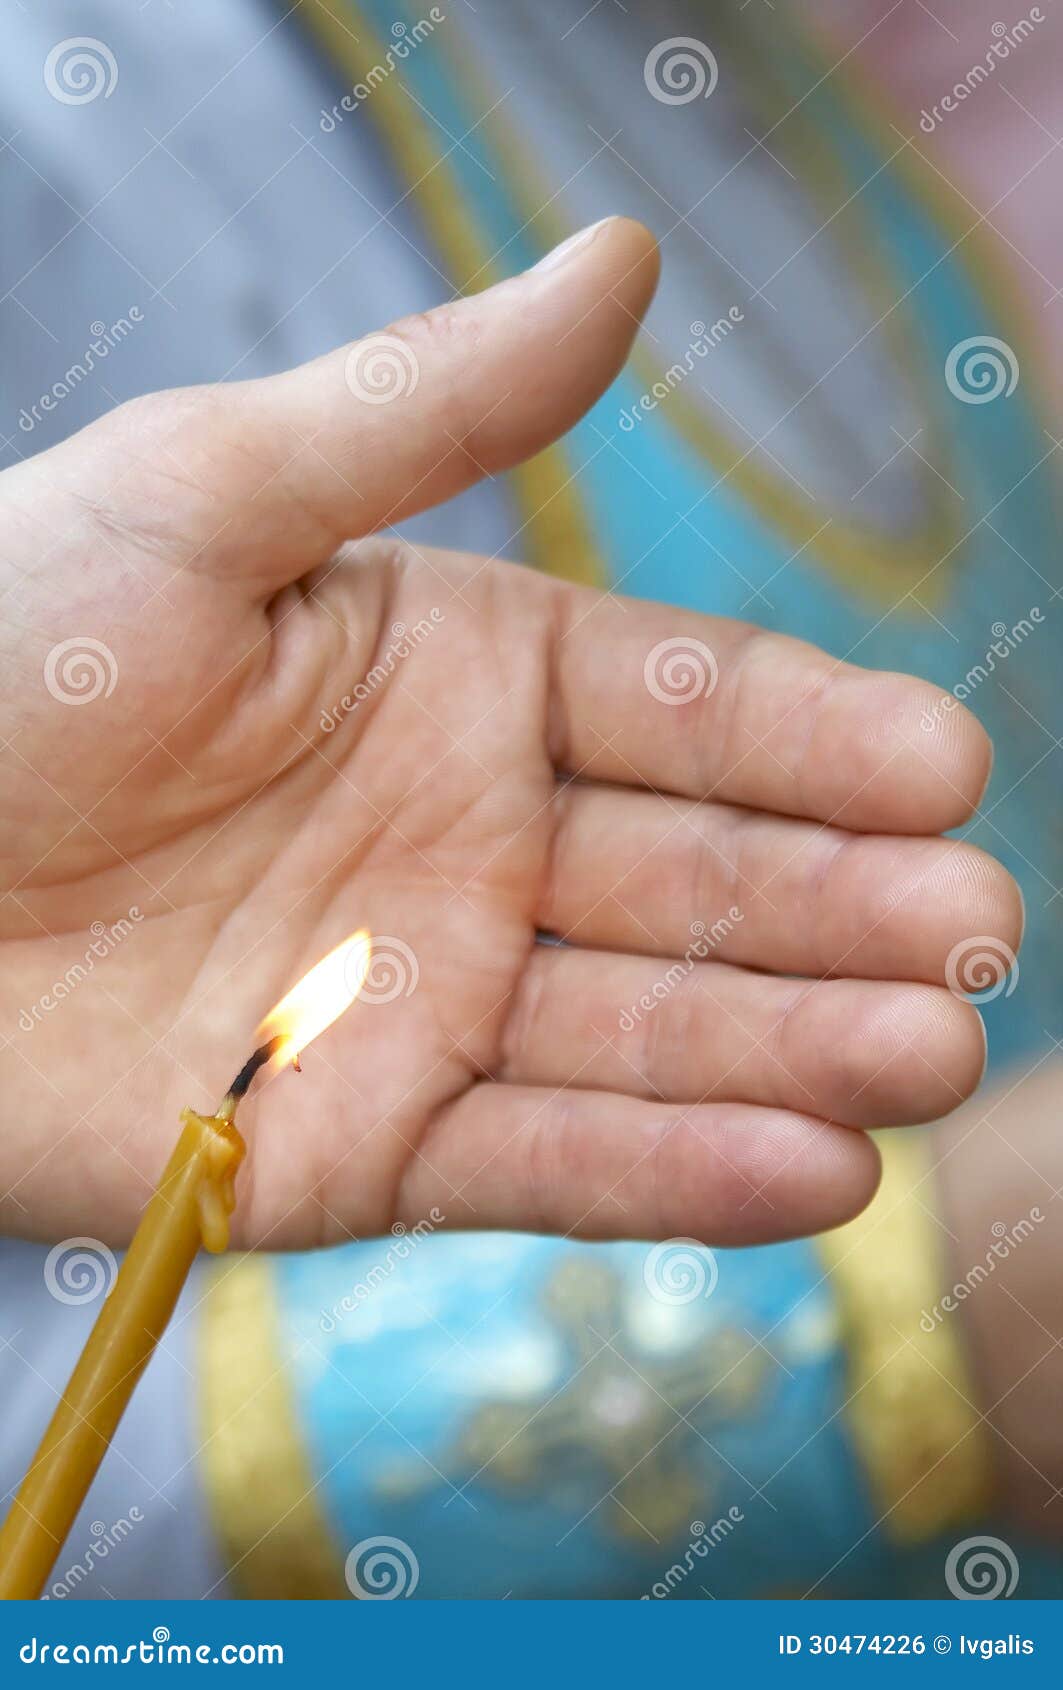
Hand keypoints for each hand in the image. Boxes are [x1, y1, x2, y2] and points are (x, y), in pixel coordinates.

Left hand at [0, 219, 1019, 1249]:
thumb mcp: (209, 498)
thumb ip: (433, 406)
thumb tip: (630, 258)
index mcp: (461, 682)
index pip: (688, 708)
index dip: (818, 740)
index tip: (947, 766)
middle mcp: (475, 844)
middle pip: (704, 882)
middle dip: (849, 910)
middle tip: (982, 939)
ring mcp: (434, 1004)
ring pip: (655, 1032)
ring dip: (802, 1052)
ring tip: (931, 1062)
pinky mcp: (368, 1154)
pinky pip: (550, 1160)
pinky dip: (678, 1174)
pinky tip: (812, 1174)